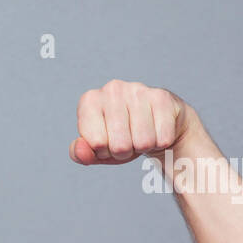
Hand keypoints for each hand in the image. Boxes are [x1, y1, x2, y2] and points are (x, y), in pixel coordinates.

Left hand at [69, 80, 191, 167]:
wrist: (153, 123)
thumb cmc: (120, 136)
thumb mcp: (97, 150)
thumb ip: (81, 153)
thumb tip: (80, 149)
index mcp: (90, 101)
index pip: (96, 143)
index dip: (103, 151)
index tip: (107, 142)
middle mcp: (112, 89)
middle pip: (120, 145)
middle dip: (123, 152)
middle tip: (126, 141)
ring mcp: (138, 90)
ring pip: (143, 142)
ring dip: (143, 147)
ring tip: (140, 135)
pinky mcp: (161, 97)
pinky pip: (162, 138)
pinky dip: (160, 142)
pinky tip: (155, 130)